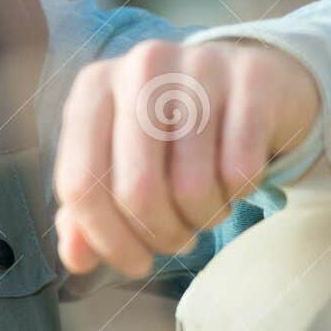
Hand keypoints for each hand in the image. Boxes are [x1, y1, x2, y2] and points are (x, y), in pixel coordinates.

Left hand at [53, 39, 320, 278]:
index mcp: (94, 87)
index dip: (106, 239)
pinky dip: (239, 194)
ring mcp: (198, 66)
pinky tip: (234, 183)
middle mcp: (141, 68)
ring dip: (202, 218)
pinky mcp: (253, 78)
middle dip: (161, 235)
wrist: (251, 81)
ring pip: (192, 188)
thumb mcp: (120, 158)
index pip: (79, 183)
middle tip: (177, 239)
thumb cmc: (173, 131)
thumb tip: (76, 258)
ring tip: (205, 207)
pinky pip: (241, 171)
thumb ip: (90, 208)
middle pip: (136, 191)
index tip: (135, 264)